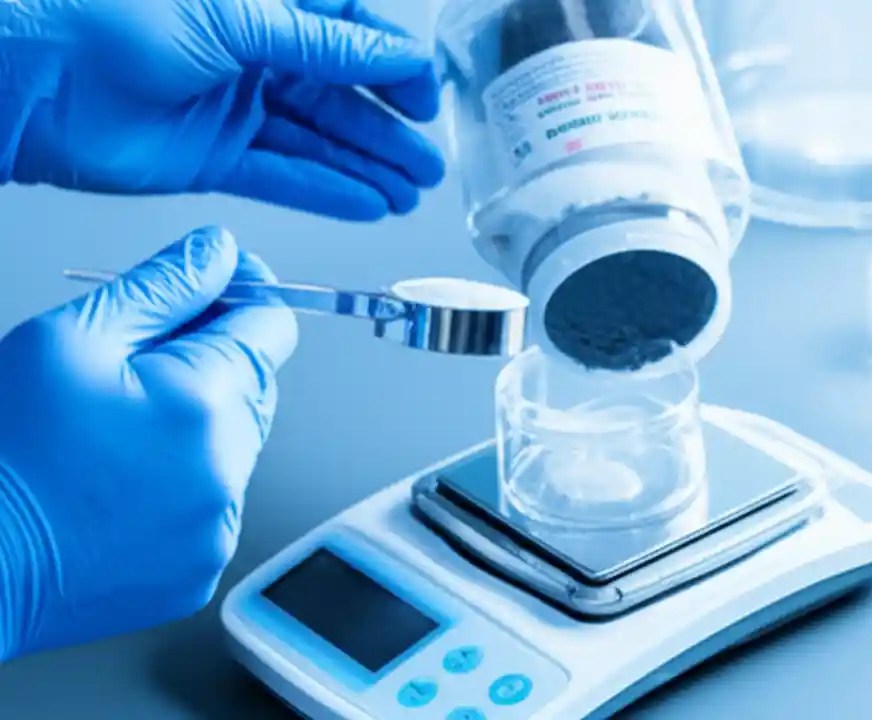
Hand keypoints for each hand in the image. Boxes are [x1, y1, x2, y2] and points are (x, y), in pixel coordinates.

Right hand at [0, 227, 296, 659]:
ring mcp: (218, 528)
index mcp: (205, 403)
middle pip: (254, 384)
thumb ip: (161, 286)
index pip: (271, 327)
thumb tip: (219, 251)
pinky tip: (117, 483)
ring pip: (234, 445)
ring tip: (112, 434)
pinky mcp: (201, 568)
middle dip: (208, 362)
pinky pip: (212, 504)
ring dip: (195, 425)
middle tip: (132, 365)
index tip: (212, 285)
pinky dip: (181, 484)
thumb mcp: (69, 339)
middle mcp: (228, 470)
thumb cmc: (3, 456)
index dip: (242, 296)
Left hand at [2, 0, 444, 219]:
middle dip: (385, 131)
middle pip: (338, 96)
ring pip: (317, 141)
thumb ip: (323, 45)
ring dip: (366, 167)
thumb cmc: (108, 14)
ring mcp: (233, 107)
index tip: (423, 97)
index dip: (390, 66)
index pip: (347, 33)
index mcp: (261, 3)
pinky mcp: (212, 156)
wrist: (33, 73)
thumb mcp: (238, 15)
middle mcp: (250, 53)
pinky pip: (283, 175)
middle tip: (425, 162)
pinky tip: (365, 203)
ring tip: (407, 191)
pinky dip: (326, 191)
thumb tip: (393, 55)